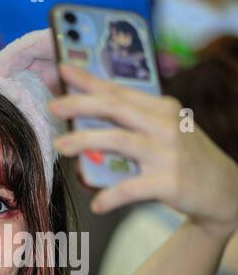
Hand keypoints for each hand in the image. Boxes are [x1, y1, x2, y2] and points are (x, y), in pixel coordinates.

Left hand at [50, 64, 237, 236]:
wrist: (226, 190)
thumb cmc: (185, 159)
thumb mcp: (165, 132)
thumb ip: (134, 123)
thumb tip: (86, 122)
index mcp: (162, 109)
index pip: (120, 91)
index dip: (90, 80)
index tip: (63, 70)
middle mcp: (166, 126)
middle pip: (117, 108)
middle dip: (81, 104)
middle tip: (53, 107)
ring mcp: (168, 153)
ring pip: (120, 141)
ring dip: (86, 142)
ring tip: (60, 147)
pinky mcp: (170, 182)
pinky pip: (131, 188)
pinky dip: (111, 196)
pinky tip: (96, 204)